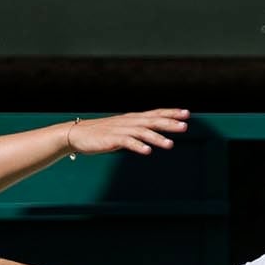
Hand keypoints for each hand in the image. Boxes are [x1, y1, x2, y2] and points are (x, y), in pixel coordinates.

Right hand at [65, 109, 190, 156]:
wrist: (78, 134)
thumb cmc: (101, 133)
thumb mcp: (123, 130)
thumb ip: (138, 131)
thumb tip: (153, 135)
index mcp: (133, 119)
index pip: (156, 113)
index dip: (171, 113)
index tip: (186, 114)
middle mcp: (129, 122)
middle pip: (153, 121)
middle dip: (170, 123)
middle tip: (185, 126)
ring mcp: (121, 130)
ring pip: (143, 132)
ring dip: (157, 138)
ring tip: (170, 144)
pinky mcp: (112, 139)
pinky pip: (127, 142)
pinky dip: (138, 146)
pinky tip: (147, 151)